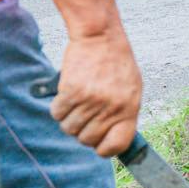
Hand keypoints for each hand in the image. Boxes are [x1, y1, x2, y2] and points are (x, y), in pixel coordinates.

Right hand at [51, 28, 141, 156]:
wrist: (100, 37)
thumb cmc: (116, 64)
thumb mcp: (132, 89)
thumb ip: (123, 114)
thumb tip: (112, 140)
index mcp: (130, 108)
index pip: (118, 145)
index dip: (105, 149)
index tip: (99, 145)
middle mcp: (112, 107)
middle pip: (87, 140)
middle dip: (83, 132)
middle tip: (85, 116)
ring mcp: (92, 100)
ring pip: (69, 129)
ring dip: (69, 119)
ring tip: (78, 102)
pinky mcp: (72, 92)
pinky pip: (57, 114)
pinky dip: (59, 108)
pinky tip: (68, 94)